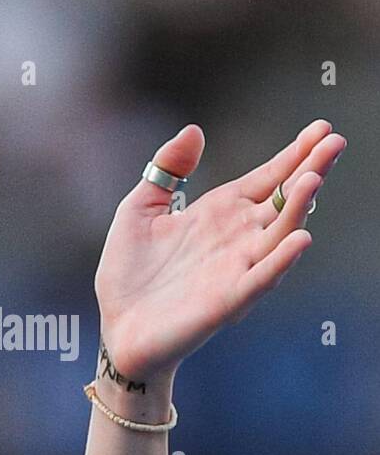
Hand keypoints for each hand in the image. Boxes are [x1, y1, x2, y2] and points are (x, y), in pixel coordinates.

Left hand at [94, 119, 345, 384]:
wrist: (118, 326)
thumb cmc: (130, 271)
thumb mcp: (139, 208)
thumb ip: (167, 170)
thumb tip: (195, 130)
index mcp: (218, 213)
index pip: (266, 178)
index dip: (293, 154)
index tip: (321, 128)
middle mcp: (236, 237)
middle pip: (282, 199)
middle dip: (310, 170)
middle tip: (335, 141)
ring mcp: (236, 268)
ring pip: (278, 234)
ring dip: (297, 208)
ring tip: (313, 178)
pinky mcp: (227, 300)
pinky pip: (261, 278)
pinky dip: (281, 260)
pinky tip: (299, 239)